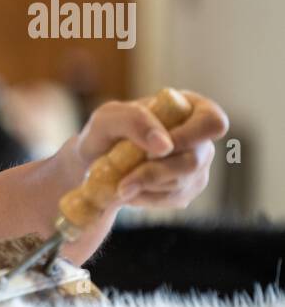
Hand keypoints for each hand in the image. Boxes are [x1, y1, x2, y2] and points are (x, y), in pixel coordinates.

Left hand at [64, 90, 229, 208]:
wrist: (93, 164)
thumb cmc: (103, 133)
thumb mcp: (107, 118)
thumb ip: (134, 121)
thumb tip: (165, 145)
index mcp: (190, 108)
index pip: (213, 122)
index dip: (189, 138)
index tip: (155, 149)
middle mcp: (200, 137)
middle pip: (195, 160)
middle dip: (154, 172)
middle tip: (123, 181)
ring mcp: (198, 165)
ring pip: (183, 183)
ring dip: (145, 186)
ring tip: (120, 181)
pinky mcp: (188, 190)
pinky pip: (174, 199)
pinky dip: (146, 197)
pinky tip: (130, 189)